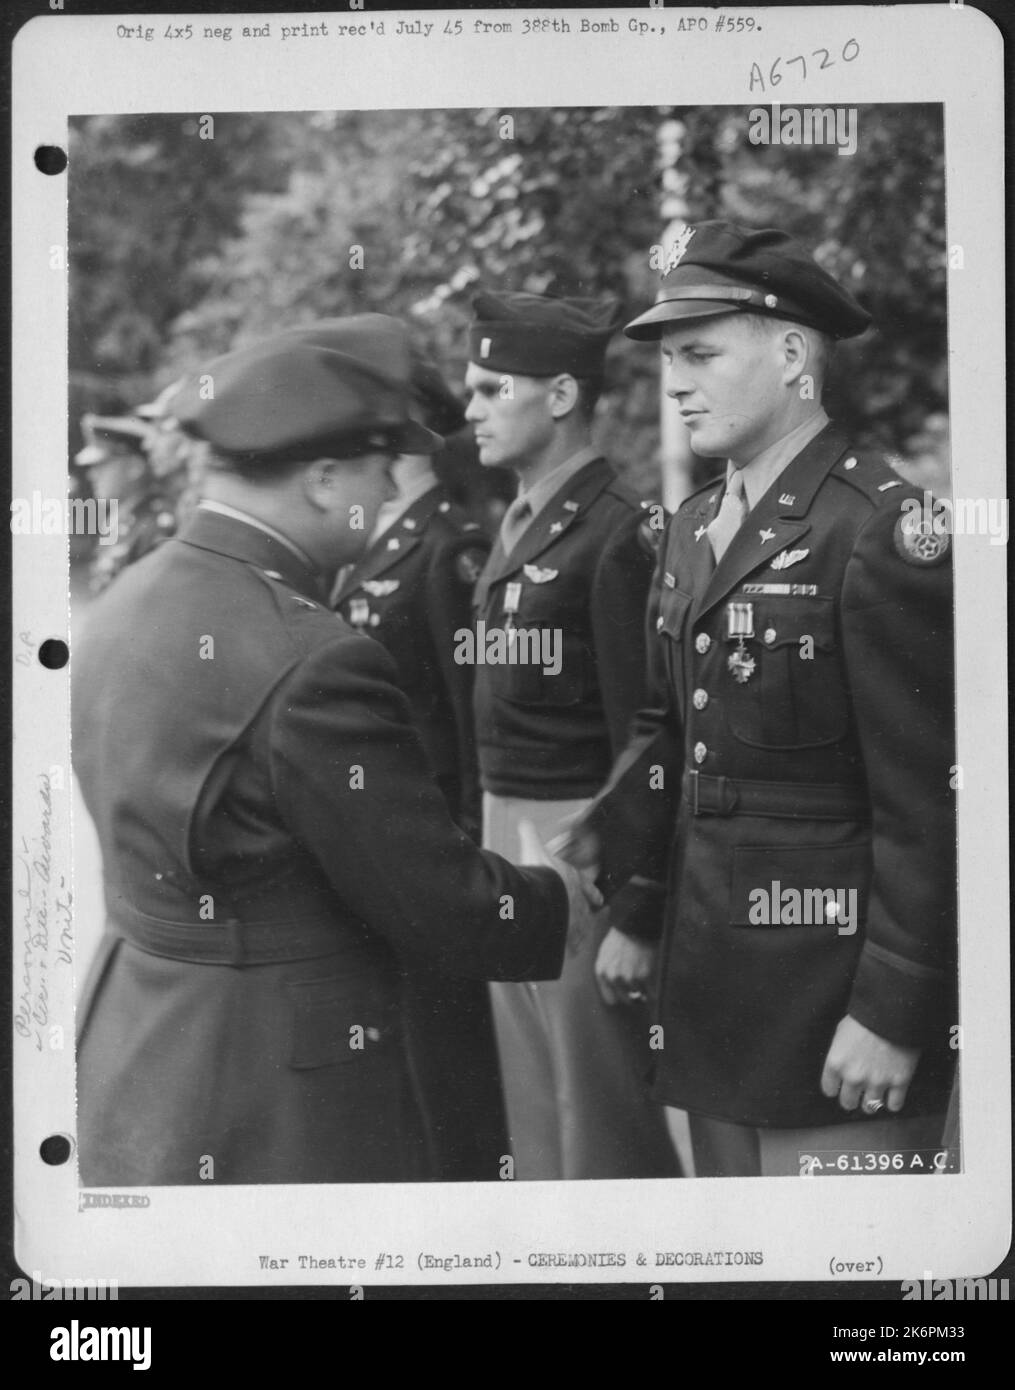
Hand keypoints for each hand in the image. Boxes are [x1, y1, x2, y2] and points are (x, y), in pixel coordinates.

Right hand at [518, 818, 601, 955]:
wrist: (545, 897)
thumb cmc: (541, 873)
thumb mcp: (534, 849)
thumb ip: (529, 835)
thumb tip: (523, 820)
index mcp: (575, 882)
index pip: (588, 887)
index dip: (592, 893)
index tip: (598, 899)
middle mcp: (580, 902)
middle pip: (588, 911)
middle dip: (586, 915)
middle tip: (589, 920)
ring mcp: (576, 920)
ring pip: (582, 928)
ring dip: (580, 933)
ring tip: (579, 942)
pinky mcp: (569, 935)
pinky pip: (573, 943)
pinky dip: (571, 947)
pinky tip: (570, 952)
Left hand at [594, 927, 656, 1006]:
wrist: (636, 925)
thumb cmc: (621, 937)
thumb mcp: (605, 954)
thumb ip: (607, 971)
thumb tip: (615, 988)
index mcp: (601, 972)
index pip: (610, 999)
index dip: (620, 997)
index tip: (628, 995)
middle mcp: (613, 978)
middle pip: (626, 1000)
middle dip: (634, 996)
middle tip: (641, 990)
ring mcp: (629, 978)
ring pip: (640, 996)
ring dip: (645, 991)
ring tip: (648, 978)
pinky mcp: (644, 976)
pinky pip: (652, 993)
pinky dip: (655, 990)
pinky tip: (655, 981)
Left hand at [820, 1015, 921, 1113]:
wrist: (892, 1012)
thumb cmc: (864, 1018)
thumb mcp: (841, 1032)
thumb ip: (839, 1054)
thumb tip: (841, 1066)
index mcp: (836, 1063)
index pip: (829, 1090)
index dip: (835, 1088)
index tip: (840, 1086)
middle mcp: (853, 1077)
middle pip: (848, 1103)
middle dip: (852, 1098)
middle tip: (857, 1093)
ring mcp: (877, 1082)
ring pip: (870, 1107)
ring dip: (871, 1103)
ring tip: (874, 1095)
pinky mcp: (899, 1083)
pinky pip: (894, 1106)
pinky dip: (893, 1103)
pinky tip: (892, 1096)